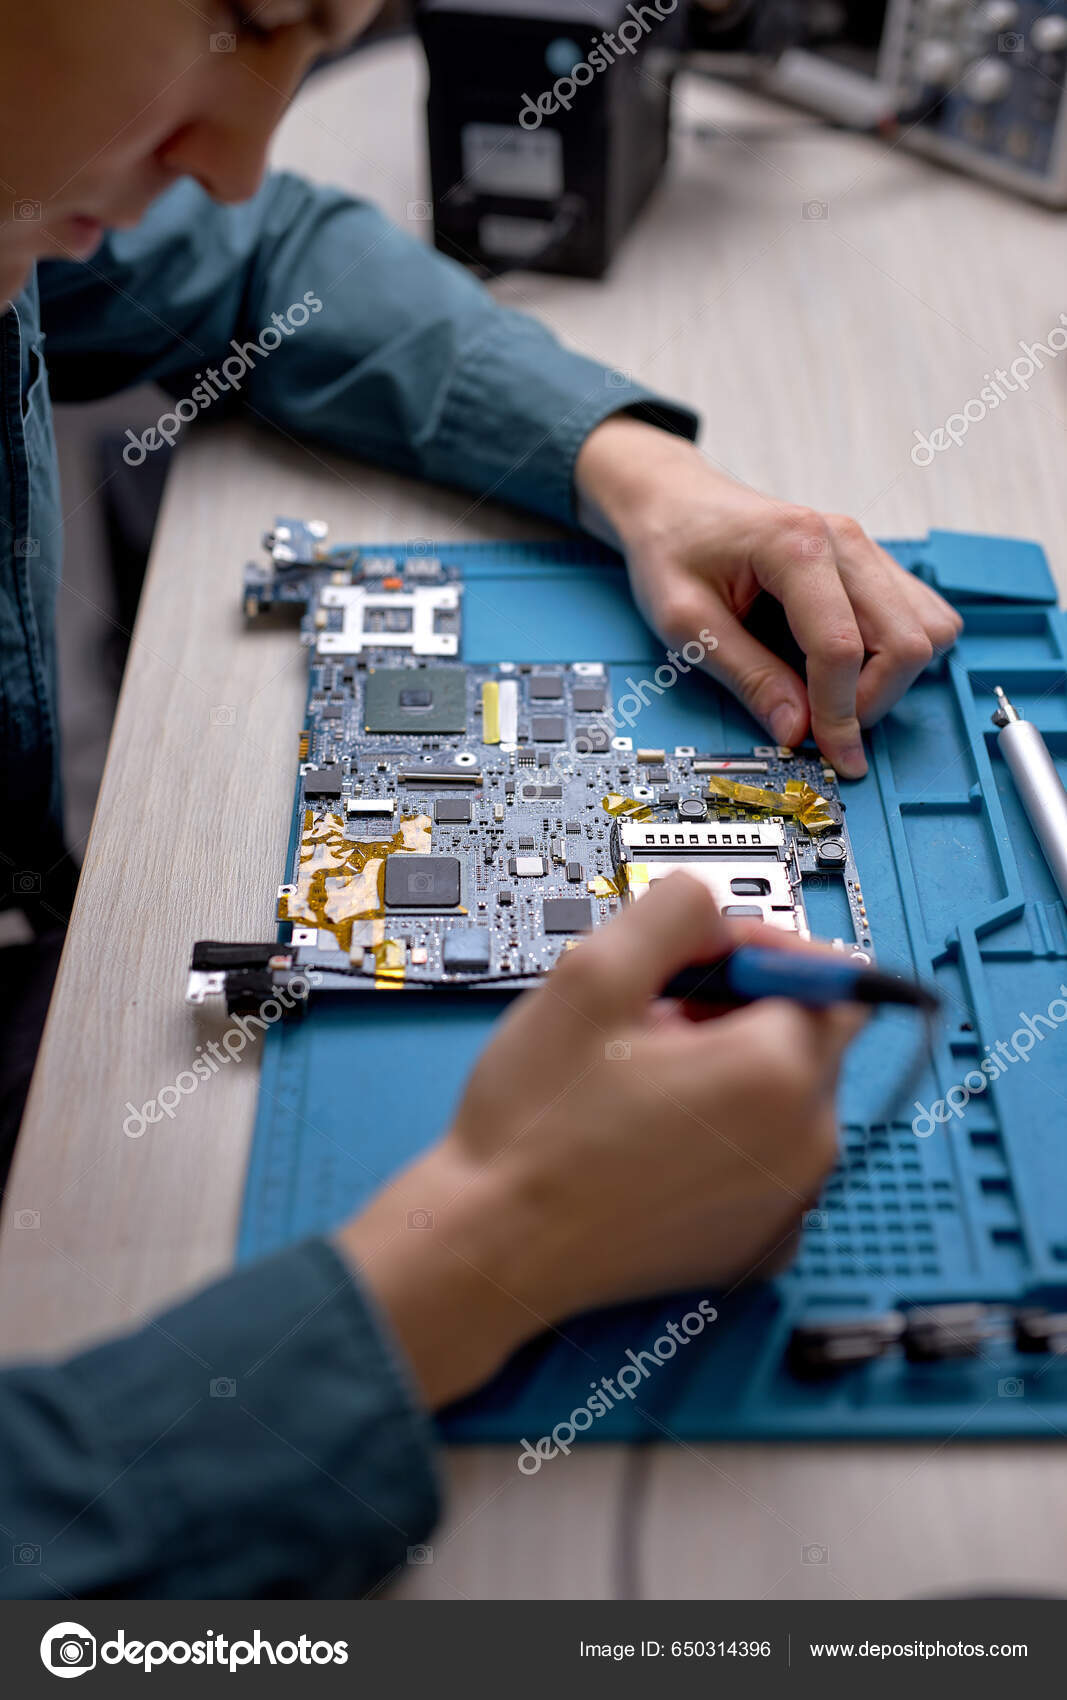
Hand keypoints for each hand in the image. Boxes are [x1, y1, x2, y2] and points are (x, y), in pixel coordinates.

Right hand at [335, 876, 863, 1408]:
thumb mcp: (591, 975)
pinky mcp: (761, 1242)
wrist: (492, 1248)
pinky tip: (658, 1136)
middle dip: (747, 1012)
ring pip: (790, 1099)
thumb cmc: (534, 1130)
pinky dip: (731, 1136)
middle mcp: (804, 1146)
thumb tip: (722, 915)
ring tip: (646, 1082)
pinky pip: (771, 1160)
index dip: (761, 952)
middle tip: (658, 1021)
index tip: (704, 961)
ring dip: (736, 1072)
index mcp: (776, 1075)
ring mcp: (787, 1203)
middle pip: (814, 1038)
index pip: (828, 977)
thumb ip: (676, 912)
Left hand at [575, 416, 962, 777]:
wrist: (675, 501)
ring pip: (929, 629)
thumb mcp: (685, 622)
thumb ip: (747, 677)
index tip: (828, 755)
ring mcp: (864, 549)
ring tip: (835, 696)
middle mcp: (844, 541)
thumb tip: (797, 732)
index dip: (839, 714)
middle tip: (825, 729)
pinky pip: (920, 616)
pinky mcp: (871, 564)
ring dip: (892, 679)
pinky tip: (849, 669)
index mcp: (795, 545)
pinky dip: (897, 655)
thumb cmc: (672, 548)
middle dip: (872, 702)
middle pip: (906, 641)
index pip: (842, 647)